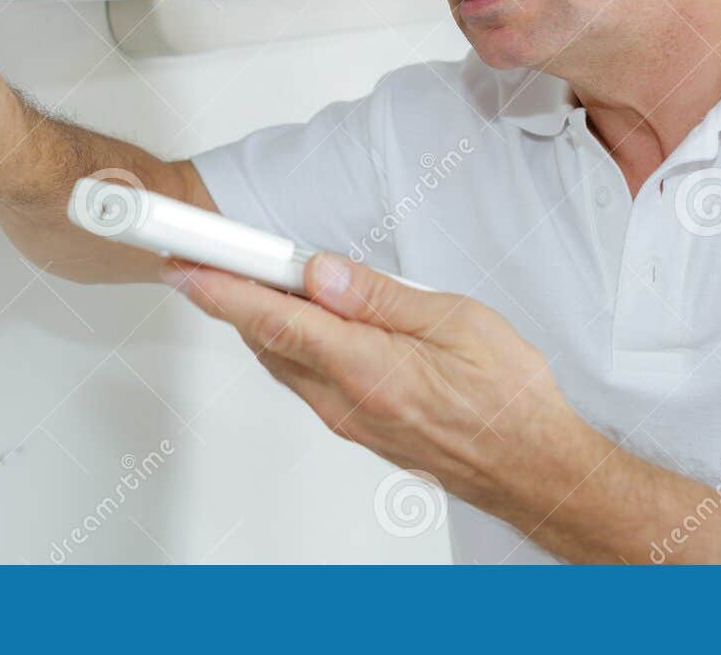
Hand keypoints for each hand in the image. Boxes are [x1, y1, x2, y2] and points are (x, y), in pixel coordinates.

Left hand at [163, 253, 602, 525]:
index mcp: (368, 370)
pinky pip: (305, 378)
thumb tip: (322, 273)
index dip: (222, 291)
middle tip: (213, 252)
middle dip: (233, 295)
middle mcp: (346, 402)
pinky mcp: (355, 427)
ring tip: (257, 272)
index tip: (187, 264)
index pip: (276, 323)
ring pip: (283, 360)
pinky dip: (289, 342)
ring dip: (262, 318)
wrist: (533, 468)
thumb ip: (380, 297)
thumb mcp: (456, 322)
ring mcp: (347, 420)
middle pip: (268, 341)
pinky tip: (302, 316)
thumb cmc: (508, 399)